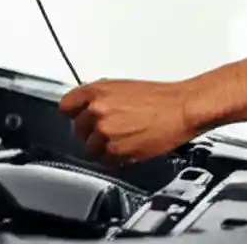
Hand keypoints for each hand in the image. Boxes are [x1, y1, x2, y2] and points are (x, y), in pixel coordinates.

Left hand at [59, 78, 201, 165]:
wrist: (181, 109)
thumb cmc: (159, 98)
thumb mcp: (122, 87)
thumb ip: (100, 97)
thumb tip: (88, 106)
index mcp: (96, 91)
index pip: (65, 106)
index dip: (75, 113)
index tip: (78, 117)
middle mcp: (96, 111)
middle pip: (78, 129)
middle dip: (91, 132)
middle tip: (111, 129)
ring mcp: (104, 132)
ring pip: (90, 148)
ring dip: (103, 147)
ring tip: (123, 139)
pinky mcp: (116, 151)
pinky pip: (105, 161)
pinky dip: (115, 158)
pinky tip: (128, 147)